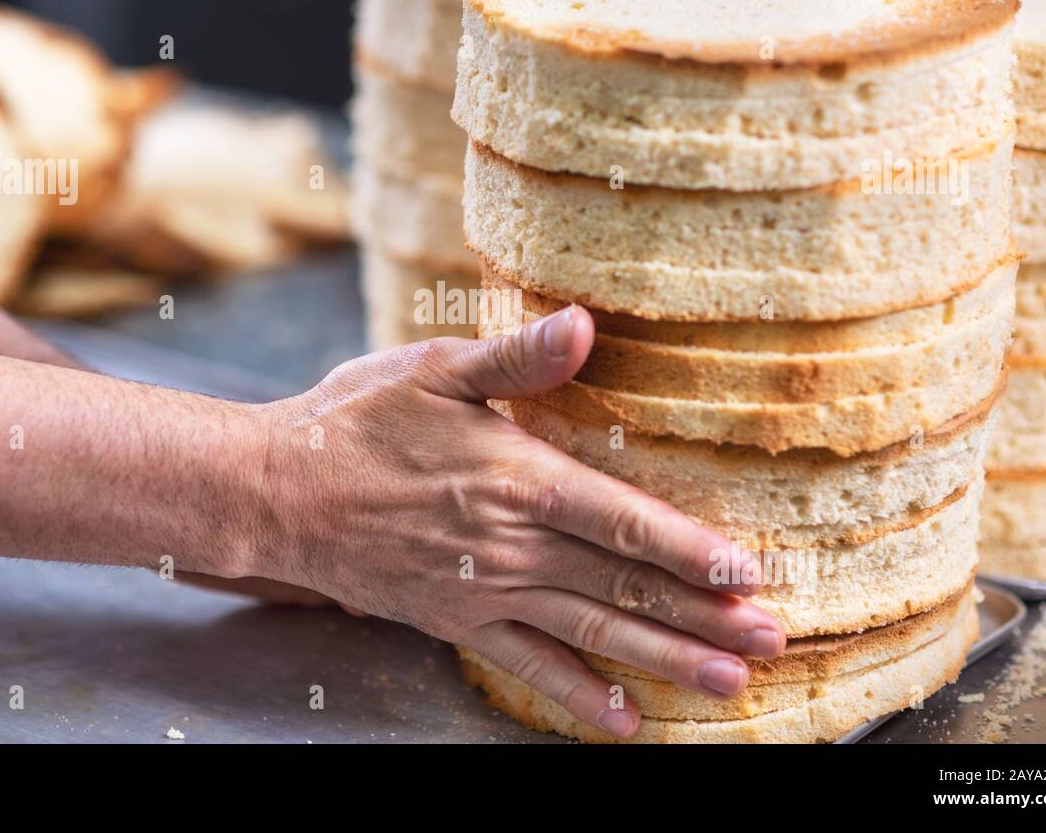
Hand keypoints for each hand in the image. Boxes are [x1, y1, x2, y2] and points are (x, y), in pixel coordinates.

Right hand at [250, 306, 785, 738]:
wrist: (276, 492)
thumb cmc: (355, 421)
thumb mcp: (433, 370)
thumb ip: (516, 358)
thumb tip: (583, 323)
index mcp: (518, 479)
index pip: (624, 523)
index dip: (691, 553)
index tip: (751, 577)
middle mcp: (512, 546)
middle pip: (624, 590)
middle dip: (703, 619)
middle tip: (769, 645)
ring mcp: (485, 593)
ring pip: (590, 634)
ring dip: (663, 661)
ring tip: (727, 685)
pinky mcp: (455, 622)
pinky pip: (526, 665)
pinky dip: (575, 696)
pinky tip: (620, 721)